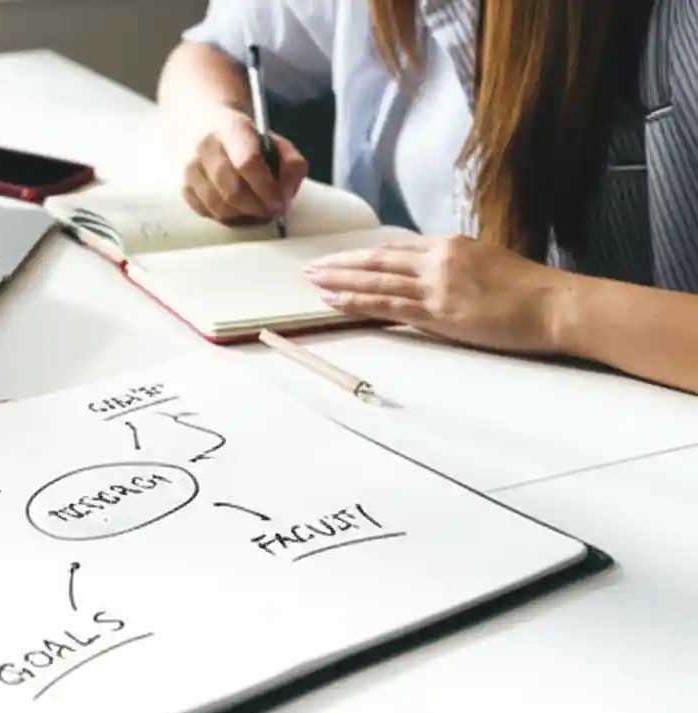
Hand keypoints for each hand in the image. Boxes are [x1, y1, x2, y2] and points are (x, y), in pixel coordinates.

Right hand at [181, 106, 307, 225]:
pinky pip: (206, 213)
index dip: (266, 188)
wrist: (202, 121)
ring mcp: (191, 168)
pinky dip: (225, 216)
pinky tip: (237, 208)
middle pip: (232, 190)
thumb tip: (286, 195)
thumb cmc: (243, 136)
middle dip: (256, 207)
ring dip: (242, 215)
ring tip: (255, 210)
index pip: (248, 162)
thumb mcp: (274, 139)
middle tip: (270, 210)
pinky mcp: (184, 187)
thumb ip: (291, 164)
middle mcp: (206, 147)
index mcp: (231, 128)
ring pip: (218, 207)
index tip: (279, 200)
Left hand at [304, 235, 572, 353]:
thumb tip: (438, 278)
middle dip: (341, 264)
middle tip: (310, 267)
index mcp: (451, 245)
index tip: (342, 257)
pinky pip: (386, 305)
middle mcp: (438, 259)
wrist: (557, 304)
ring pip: (375, 279)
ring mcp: (436, 284)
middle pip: (377, 259)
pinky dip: (355, 302)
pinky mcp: (438, 311)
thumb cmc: (532, 291)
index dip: (364, 254)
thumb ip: (458, 268)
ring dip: (339, 281)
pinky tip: (334, 301)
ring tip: (312, 282)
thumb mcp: (489, 265)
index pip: (396, 249)